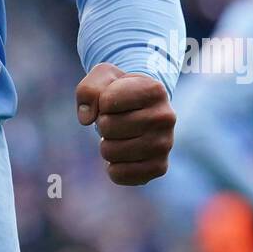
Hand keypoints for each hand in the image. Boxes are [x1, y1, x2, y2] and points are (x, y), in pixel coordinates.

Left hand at [76, 62, 174, 184]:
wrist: (142, 109)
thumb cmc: (119, 90)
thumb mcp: (103, 77)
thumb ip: (88, 90)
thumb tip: (86, 119)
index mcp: (155, 89)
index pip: (107, 100)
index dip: (101, 101)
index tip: (112, 99)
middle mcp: (166, 117)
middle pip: (107, 127)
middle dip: (103, 123)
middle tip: (116, 119)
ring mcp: (165, 144)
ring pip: (110, 152)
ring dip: (106, 144)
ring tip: (120, 136)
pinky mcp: (159, 168)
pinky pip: (119, 174)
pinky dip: (112, 166)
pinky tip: (123, 155)